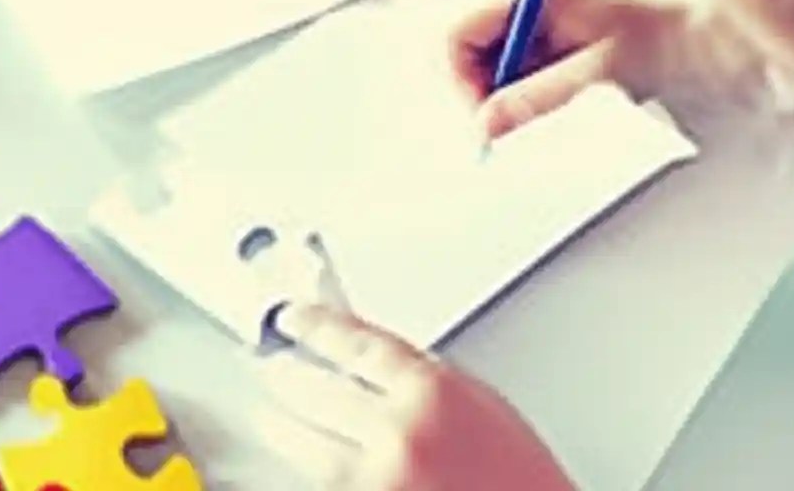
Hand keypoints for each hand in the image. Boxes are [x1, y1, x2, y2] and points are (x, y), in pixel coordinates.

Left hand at [254, 304, 576, 490]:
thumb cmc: (524, 481)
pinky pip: (322, 482)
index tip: (293, 318)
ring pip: (307, 444)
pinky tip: (301, 461)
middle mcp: (399, 431)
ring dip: (283, 426)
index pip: (357, 342)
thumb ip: (431, 384)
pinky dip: (311, 469)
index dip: (317, 326)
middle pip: (320, 390)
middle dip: (289, 377)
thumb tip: (380, 369)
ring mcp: (377, 480)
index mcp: (433, 391)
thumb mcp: (487, 409)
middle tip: (270, 366)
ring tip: (269, 415)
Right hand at [447, 0, 688, 139]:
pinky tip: (543, 102)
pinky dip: (508, 100)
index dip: (455, 82)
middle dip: (470, 95)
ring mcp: (512, 16)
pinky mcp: (522, 38)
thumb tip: (486, 126)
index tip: (480, 123)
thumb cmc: (662, 34)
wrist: (695, 30)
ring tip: (536, 111)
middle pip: (450, 53)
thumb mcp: (602, 70)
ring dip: (491, 101)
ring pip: (466, 70)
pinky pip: (490, 76)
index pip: (449, 32)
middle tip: (500, 131)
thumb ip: (540, 97)